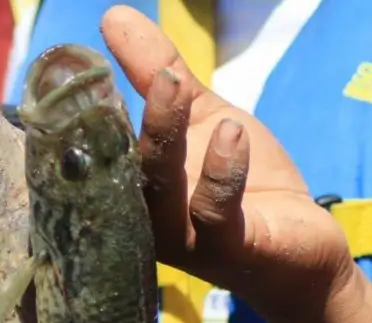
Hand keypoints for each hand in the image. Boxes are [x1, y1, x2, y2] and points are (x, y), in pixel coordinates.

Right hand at [100, 5, 355, 322]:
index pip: (86, 149)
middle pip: (117, 165)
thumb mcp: (201, 116)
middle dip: (116, 117)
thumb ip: (157, 72)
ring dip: (163, 132)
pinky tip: (230, 134)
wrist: (298, 247)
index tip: (73, 68)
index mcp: (124, 187)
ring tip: (170, 85)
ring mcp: (180, 237)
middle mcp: (140, 217)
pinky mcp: (225, 249)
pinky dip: (220, 171)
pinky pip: (215, 211)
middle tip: (125, 65)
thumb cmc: (242, 185)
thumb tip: (113, 17)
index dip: (76, 112)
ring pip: (160, 185)